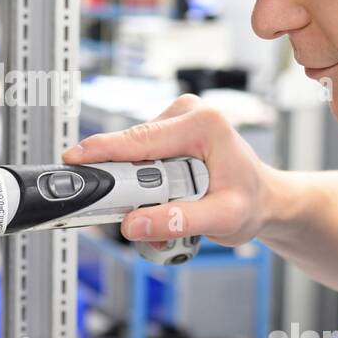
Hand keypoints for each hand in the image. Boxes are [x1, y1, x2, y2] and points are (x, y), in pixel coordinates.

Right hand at [62, 93, 273, 246]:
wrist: (262, 198)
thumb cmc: (249, 202)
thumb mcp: (222, 219)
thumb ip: (178, 222)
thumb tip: (133, 224)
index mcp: (204, 123)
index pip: (142, 139)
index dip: (103, 151)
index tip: (74, 159)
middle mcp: (188, 112)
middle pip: (131, 146)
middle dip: (119, 180)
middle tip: (117, 211)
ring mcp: (176, 119)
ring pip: (132, 153)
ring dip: (131, 184)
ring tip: (153, 209)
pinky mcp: (167, 130)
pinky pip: (137, 155)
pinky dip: (138, 180)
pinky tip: (155, 196)